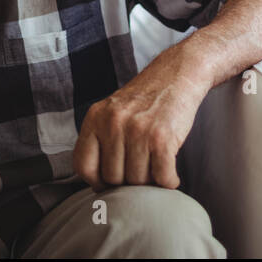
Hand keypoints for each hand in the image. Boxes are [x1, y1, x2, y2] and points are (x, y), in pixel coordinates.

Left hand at [72, 51, 209, 190]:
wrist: (178, 75)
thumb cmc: (146, 100)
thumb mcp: (113, 112)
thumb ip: (101, 141)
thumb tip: (100, 186)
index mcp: (95, 118)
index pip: (83, 165)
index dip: (97, 182)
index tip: (110, 184)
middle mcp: (113, 123)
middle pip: (112, 178)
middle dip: (128, 183)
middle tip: (141, 173)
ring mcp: (137, 130)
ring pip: (137, 181)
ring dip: (150, 183)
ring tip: (156, 170)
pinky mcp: (162, 138)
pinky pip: (161, 177)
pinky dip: (168, 182)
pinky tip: (170, 175)